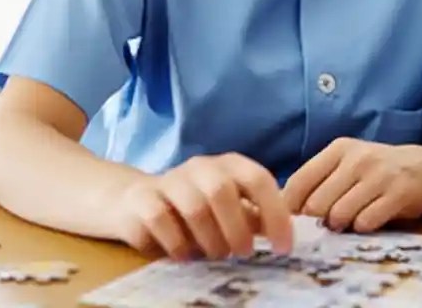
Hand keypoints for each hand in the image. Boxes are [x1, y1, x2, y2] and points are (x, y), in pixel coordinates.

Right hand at [109, 153, 293, 260]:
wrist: (135, 201)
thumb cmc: (194, 208)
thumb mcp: (230, 209)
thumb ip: (256, 218)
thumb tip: (286, 236)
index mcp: (228, 165)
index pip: (258, 179)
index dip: (275, 213)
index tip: (283, 248)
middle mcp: (199, 167)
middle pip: (222, 191)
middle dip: (237, 228)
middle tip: (243, 253)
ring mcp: (167, 180)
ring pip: (194, 207)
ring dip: (209, 240)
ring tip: (214, 255)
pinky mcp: (139, 199)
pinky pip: (159, 221)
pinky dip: (176, 245)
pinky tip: (183, 256)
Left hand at [283, 138, 421, 232]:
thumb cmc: (376, 169)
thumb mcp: (346, 163)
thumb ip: (318, 180)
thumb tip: (282, 207)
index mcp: (338, 149)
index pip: (299, 181)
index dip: (290, 207)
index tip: (294, 219)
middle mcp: (357, 159)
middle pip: (316, 204)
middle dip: (318, 219)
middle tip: (328, 221)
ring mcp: (379, 176)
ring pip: (339, 215)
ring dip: (340, 225)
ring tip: (348, 221)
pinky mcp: (397, 195)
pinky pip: (365, 222)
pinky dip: (362, 228)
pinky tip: (367, 221)